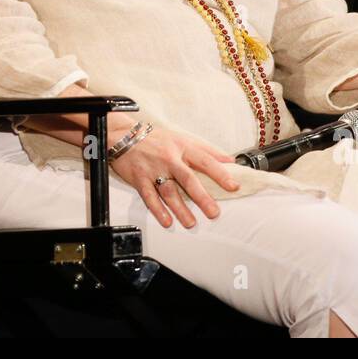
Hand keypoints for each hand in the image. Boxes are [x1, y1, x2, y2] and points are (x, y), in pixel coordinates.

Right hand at [110, 124, 240, 228]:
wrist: (124, 136)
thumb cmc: (157, 139)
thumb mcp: (183, 138)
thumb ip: (206, 149)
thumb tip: (230, 159)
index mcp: (183, 147)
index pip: (205, 161)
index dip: (220, 174)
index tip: (233, 186)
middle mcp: (169, 158)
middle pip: (188, 179)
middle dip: (202, 197)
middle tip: (214, 213)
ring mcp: (154, 169)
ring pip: (169, 191)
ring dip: (180, 209)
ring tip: (191, 223)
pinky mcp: (139, 178)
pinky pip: (149, 196)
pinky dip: (157, 209)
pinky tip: (166, 221)